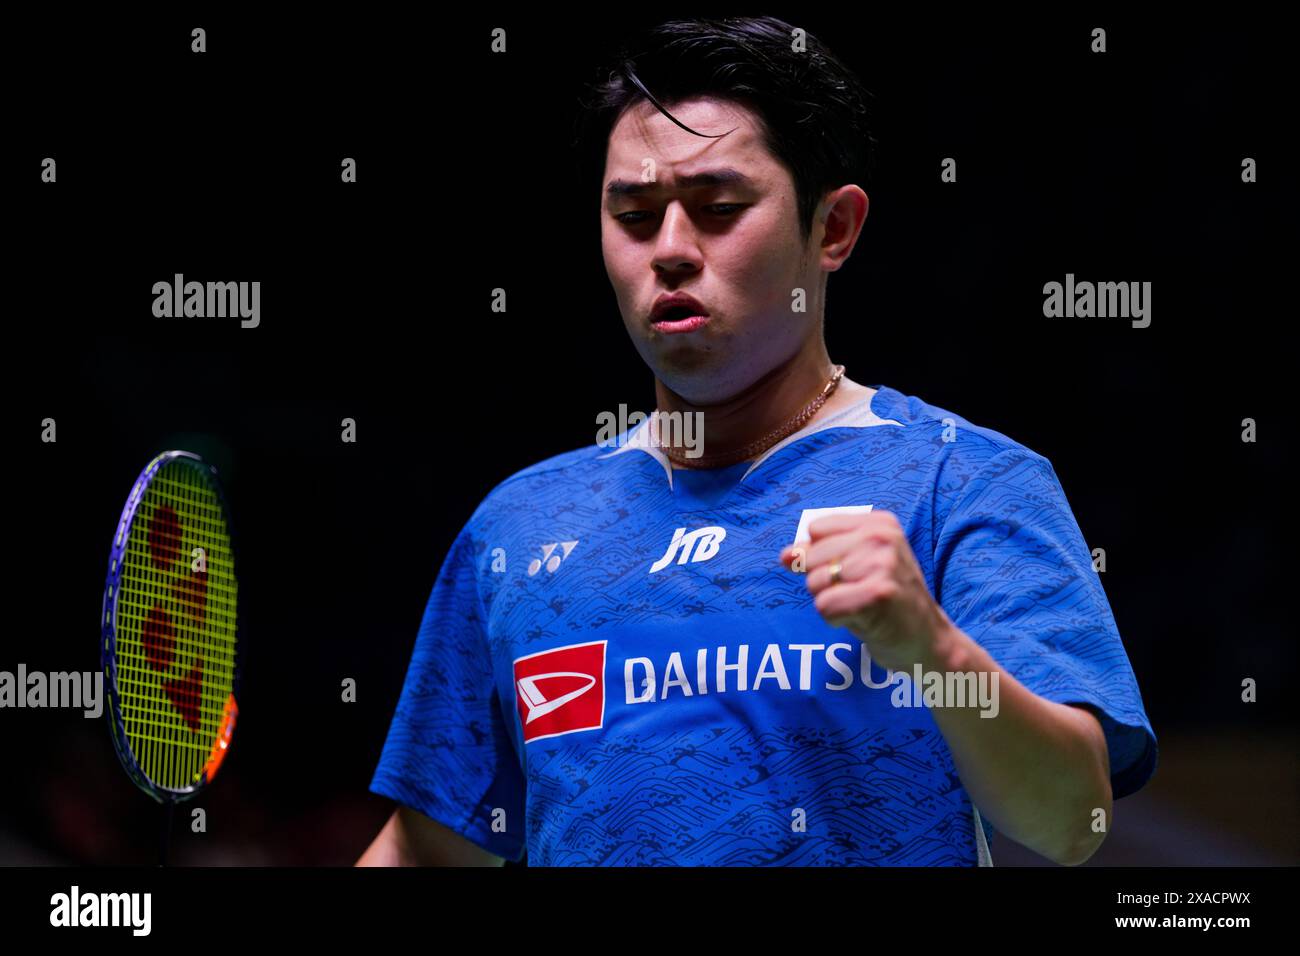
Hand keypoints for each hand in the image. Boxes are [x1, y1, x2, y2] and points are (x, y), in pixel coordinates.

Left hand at [779, 511, 955, 672]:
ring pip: (815, 583)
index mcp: (879, 523)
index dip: (821, 558)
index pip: (816, 530)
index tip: (852, 573)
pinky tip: (863, 620)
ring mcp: (882, 564)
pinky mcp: (877, 594)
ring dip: (832, 603)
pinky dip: (836, 620)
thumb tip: (785, 555)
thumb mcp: (857, 566)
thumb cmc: (887, 602)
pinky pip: (825, 606)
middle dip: (824, 584)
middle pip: (811, 558)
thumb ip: (819, 554)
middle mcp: (882, 537)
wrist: (928, 641)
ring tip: (862, 606)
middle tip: (859, 594)